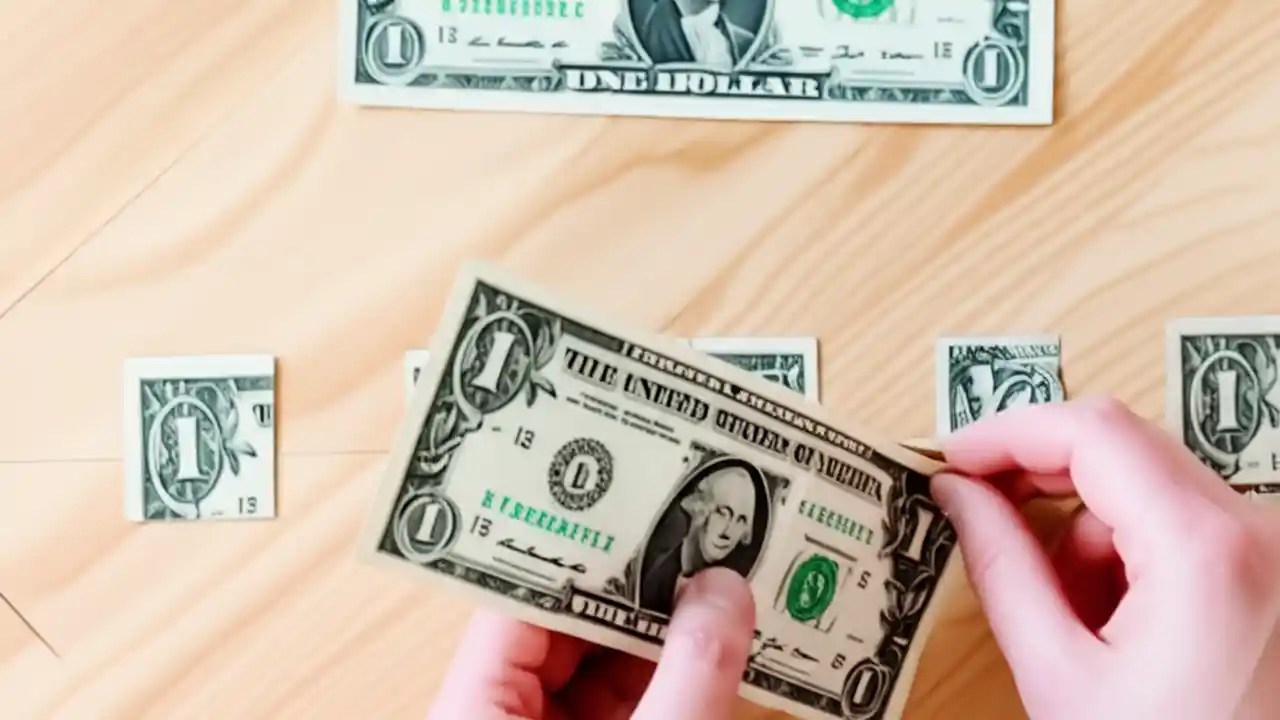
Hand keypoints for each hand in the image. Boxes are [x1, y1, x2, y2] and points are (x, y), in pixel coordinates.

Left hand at [429, 567, 754, 719]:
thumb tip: (723, 589)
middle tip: (689, 536)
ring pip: (589, 675)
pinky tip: (705, 655)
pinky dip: (657, 686)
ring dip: (649, 638)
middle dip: (628, 593)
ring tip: (709, 585)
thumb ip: (688, 677)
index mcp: (473, 713)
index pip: (516, 604)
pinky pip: (612, 712)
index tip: (634, 505)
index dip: (578, 551)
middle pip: (556, 633)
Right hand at [933, 398, 1279, 718]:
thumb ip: (1000, 564)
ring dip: (1086, 524)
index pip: (1091, 432)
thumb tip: (958, 494)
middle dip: (1040, 477)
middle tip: (979, 509)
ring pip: (1146, 480)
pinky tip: (1110, 615)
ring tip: (1064, 607)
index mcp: (1203, 550)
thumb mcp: (1057, 671)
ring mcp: (1272, 548)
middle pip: (1122, 445)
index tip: (955, 458)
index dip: (1007, 432)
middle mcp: (1255, 531)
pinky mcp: (1271, 567)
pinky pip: (1179, 517)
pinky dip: (1127, 547)